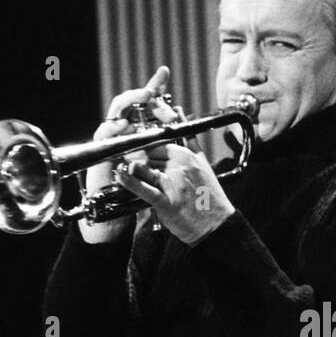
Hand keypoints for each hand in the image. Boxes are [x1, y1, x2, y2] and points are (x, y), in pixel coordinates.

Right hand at [78, 66, 178, 244]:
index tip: (164, 72)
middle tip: (150, 92)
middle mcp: (119, 134)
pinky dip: (112, 130)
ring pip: (113, 116)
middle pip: (125, 104)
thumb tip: (183, 127)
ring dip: (125, 108)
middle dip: (138, 95)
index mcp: (135, 133)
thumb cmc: (136, 193)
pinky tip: (122, 125)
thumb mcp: (157, 168)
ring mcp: (107, 143)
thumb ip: (166, 146)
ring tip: (139, 102)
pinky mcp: (97, 154)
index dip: (152, 87)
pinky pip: (103, 137)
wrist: (114, 219)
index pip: (143, 105)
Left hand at [117, 143, 232, 245]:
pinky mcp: (167, 202)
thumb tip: (179, 112)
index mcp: (186, 155)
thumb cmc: (208, 196)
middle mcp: (180, 166)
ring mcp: (174, 184)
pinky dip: (131, 183)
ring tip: (120, 169)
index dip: (142, 149)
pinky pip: (145, 189)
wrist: (215, 224)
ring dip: (130, 169)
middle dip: (134, 159)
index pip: (155, 144)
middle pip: (147, 157)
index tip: (133, 151)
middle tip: (123, 161)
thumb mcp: (202, 163)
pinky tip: (121, 178)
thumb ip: (190, 140)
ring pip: (143, 170)